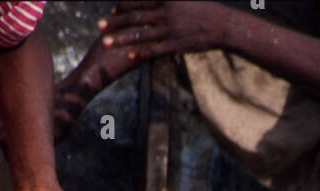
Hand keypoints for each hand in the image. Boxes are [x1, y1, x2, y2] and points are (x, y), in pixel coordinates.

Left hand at [98, 2, 224, 61]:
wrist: (220, 24)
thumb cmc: (204, 9)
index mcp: (165, 0)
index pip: (138, 2)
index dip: (123, 7)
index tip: (112, 11)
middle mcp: (163, 14)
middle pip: (134, 18)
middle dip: (115, 23)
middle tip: (99, 26)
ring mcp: (168, 31)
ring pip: (140, 35)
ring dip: (121, 39)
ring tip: (106, 43)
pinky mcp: (175, 45)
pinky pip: (154, 50)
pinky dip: (141, 53)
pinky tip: (128, 56)